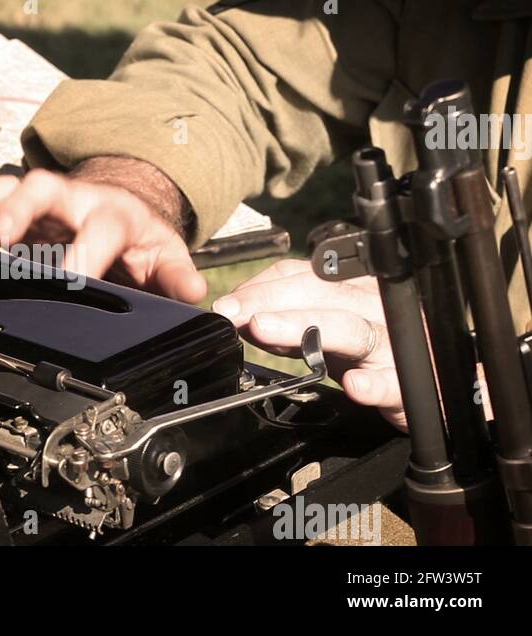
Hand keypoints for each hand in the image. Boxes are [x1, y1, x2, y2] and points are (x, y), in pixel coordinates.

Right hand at [0, 168, 206, 303]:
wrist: (123, 205)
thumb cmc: (138, 237)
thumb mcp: (165, 255)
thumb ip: (175, 275)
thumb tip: (194, 292)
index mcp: (111, 215)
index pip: (98, 230)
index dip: (84, 253)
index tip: (70, 277)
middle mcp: (72, 201)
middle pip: (44, 191)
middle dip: (20, 210)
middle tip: (2, 237)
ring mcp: (42, 203)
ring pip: (8, 189)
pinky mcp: (17, 208)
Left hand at [212, 259, 405, 430]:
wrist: (438, 389)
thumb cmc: (377, 354)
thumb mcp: (327, 334)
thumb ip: (288, 324)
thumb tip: (241, 317)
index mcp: (352, 291)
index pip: (303, 276)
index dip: (261, 287)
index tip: (227, 305)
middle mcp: (373, 309)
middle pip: (322, 295)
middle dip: (271, 302)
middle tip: (235, 314)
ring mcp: (394, 346)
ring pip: (352, 329)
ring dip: (307, 328)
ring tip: (266, 330)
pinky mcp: (411, 384)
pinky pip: (395, 381)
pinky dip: (375, 383)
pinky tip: (354, 385)